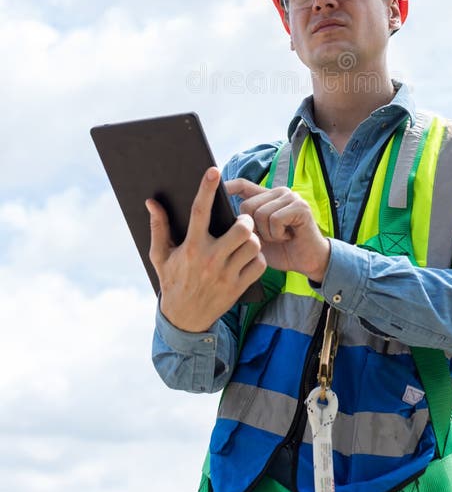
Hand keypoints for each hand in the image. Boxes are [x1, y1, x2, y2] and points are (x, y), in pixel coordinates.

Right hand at [147, 167, 266, 331]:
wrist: (184, 320)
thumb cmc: (172, 281)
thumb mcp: (160, 255)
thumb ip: (158, 227)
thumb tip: (152, 202)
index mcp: (191, 247)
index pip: (200, 212)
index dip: (206, 189)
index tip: (213, 171)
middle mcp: (210, 260)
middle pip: (241, 229)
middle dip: (245, 220)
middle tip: (240, 221)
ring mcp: (226, 275)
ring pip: (253, 245)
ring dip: (252, 239)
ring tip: (244, 239)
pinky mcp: (238, 287)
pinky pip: (259, 265)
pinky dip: (257, 259)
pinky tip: (248, 257)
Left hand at [225, 179, 330, 281]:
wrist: (308, 261)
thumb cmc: (282, 250)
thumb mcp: (258, 237)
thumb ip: (246, 226)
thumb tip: (227, 222)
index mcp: (267, 197)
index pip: (244, 185)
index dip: (229, 186)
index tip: (215, 187)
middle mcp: (279, 192)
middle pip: (248, 205)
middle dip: (253, 228)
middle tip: (269, 237)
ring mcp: (291, 197)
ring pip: (260, 213)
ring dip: (267, 234)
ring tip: (280, 237)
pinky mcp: (300, 206)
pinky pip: (275, 219)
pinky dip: (278, 234)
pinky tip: (288, 237)